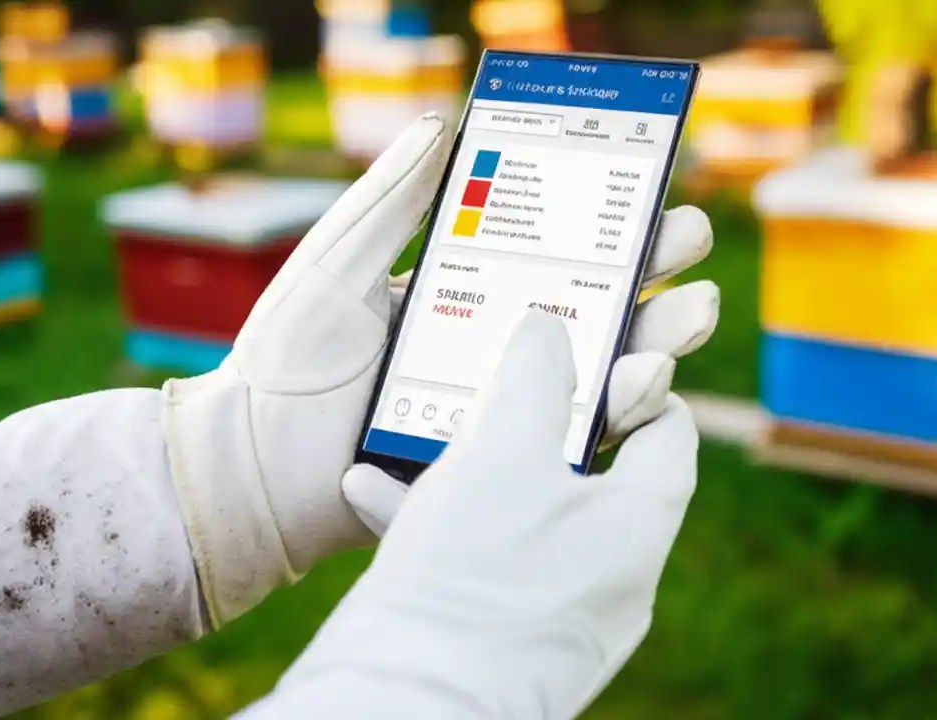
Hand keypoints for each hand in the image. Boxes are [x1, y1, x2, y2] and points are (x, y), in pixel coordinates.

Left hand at [163, 113, 716, 626]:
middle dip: (652, 282)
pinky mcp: (495, 471)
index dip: (609, 230)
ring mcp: (498, 415)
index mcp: (462, 298)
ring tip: (686, 319)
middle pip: (593, 316)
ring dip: (653, 347)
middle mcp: (491, 355)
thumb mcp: (337, 263)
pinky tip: (643, 386)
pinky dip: (614, 415)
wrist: (247, 466)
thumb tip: (449, 120)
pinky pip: (569, 445)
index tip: (654, 196)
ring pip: (598, 381)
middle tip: (689, 251)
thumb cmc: (284, 361)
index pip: (553, 258)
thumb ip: (393, 198)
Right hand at [259, 312, 699, 718]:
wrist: (405, 709)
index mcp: (637, 527)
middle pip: (587, 476)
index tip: (592, 354)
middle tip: (492, 386)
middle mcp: (613, 579)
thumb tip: (550, 328)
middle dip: (529, 426)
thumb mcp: (502, 451)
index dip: (636, 382)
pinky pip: (484, 569)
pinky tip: (371, 493)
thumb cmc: (470, 574)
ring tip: (416, 439)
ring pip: (524, 519)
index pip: (669, 435)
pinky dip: (440, 528)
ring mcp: (562, 620)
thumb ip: (533, 377)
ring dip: (471, 474)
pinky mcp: (506, 646)